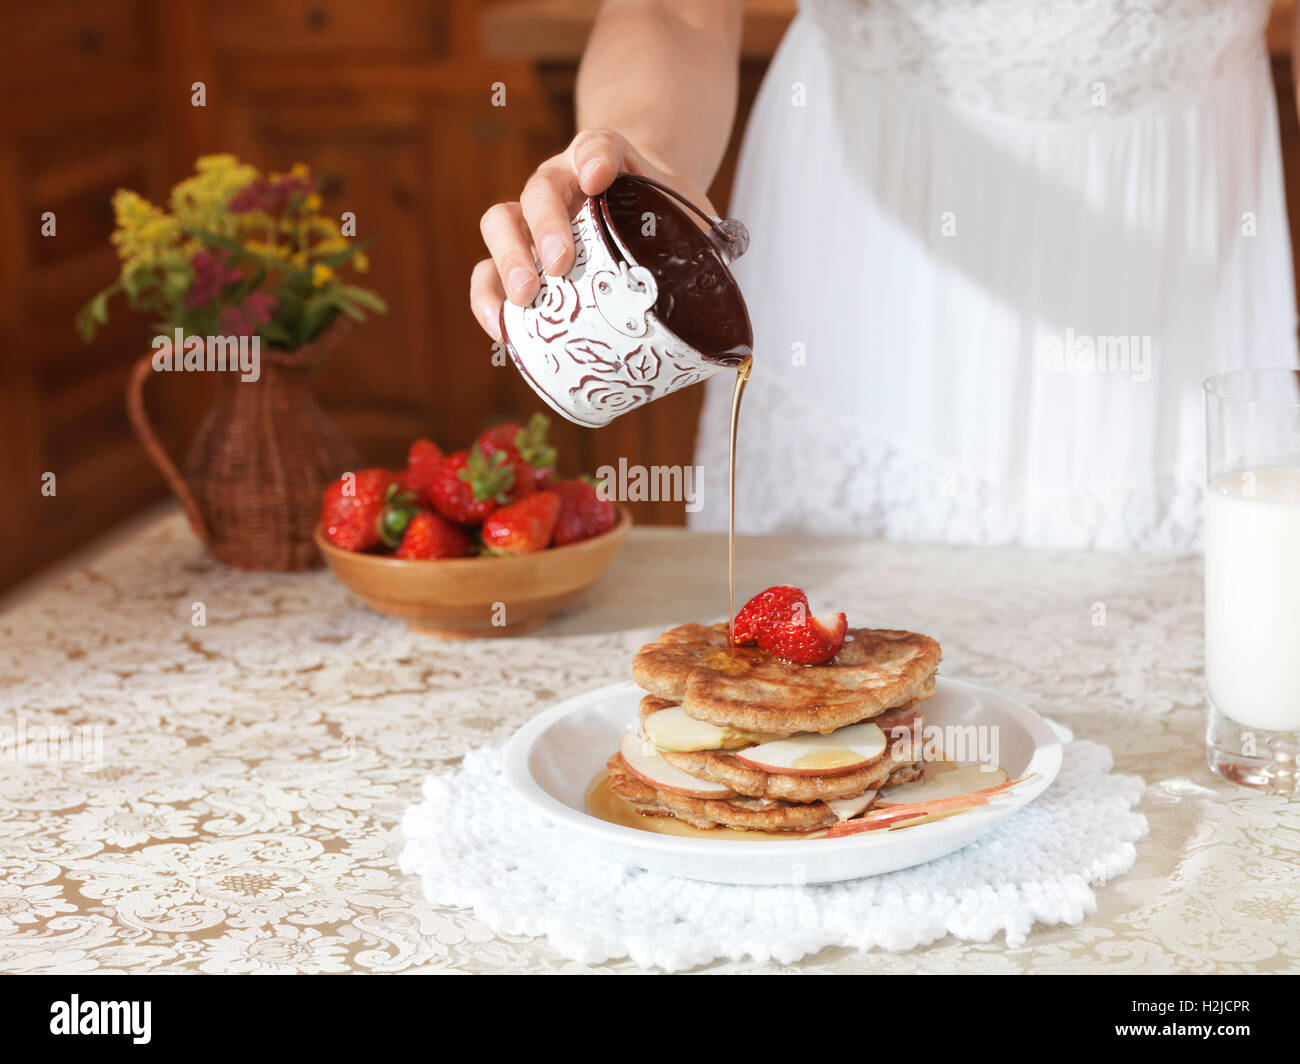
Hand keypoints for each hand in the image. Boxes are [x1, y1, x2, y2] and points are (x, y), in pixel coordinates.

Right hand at [470, 128, 713, 340]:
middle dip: (545, 226)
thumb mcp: (690, 216)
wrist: (636, 208)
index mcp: (605, 163)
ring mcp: (533, 219)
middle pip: (540, 188)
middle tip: (560, 266)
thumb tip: (725, 286)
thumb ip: (706, 240)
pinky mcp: (518, 257)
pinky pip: (489, 272)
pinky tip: (503, 330)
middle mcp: (561, 183)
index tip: (601, 175)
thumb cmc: (662, 216)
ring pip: (502, 223)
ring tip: (526, 299)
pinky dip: (489, 299)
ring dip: (508, 260)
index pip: (598, 145)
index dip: (596, 156)